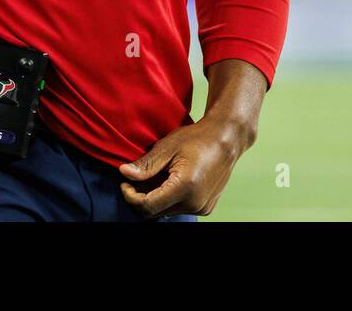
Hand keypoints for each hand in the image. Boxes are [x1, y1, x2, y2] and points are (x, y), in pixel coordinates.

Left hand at [118, 115, 250, 217]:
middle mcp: (194, 202)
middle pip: (155, 212)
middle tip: (136, 179)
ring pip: (167, 212)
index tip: (124, 183)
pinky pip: (180, 209)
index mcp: (184, 187)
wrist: (226, 139)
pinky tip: (169, 181)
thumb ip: (146, 165)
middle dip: (141, 198)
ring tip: (155, 178)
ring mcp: (202, 207)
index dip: (130, 196)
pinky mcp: (206, 207)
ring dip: (155, 199)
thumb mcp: (167, 147)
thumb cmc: (197, 138)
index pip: (147, 206)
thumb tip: (124, 173)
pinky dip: (169, 200)